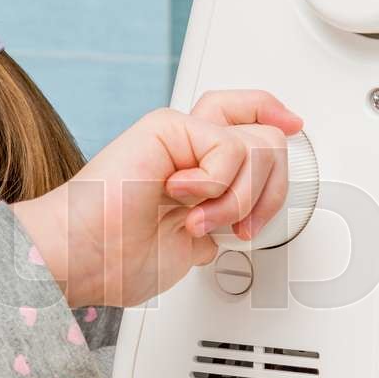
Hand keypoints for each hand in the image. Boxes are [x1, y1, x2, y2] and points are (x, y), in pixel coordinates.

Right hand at [14, 90, 302, 308]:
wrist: (85, 258)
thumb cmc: (116, 259)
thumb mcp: (190, 248)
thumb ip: (218, 226)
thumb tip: (236, 227)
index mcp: (194, 168)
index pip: (245, 123)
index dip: (273, 118)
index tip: (293, 126)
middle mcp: (189, 146)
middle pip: (268, 138)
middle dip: (271, 194)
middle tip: (239, 226)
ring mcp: (180, 135)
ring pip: (261, 144)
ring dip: (239, 199)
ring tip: (199, 220)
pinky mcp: (169, 127)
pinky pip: (230, 149)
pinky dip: (217, 187)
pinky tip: (181, 197)